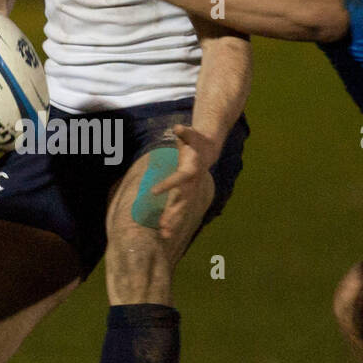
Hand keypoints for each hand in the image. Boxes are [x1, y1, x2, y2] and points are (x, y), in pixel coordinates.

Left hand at [150, 124, 219, 240]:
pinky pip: (180, 210)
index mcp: (190, 170)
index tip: (154, 192)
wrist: (208, 150)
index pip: (178, 179)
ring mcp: (190, 191)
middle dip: (173, 214)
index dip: (167, 185)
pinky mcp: (187, 195)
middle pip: (182, 202)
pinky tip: (165, 233)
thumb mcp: (190, 134)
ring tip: (165, 235)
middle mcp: (191, 184)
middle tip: (163, 226)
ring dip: (173, 222)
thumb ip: (184, 132)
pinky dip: (173, 221)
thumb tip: (177, 127)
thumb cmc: (196, 141)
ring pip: (182, 210)